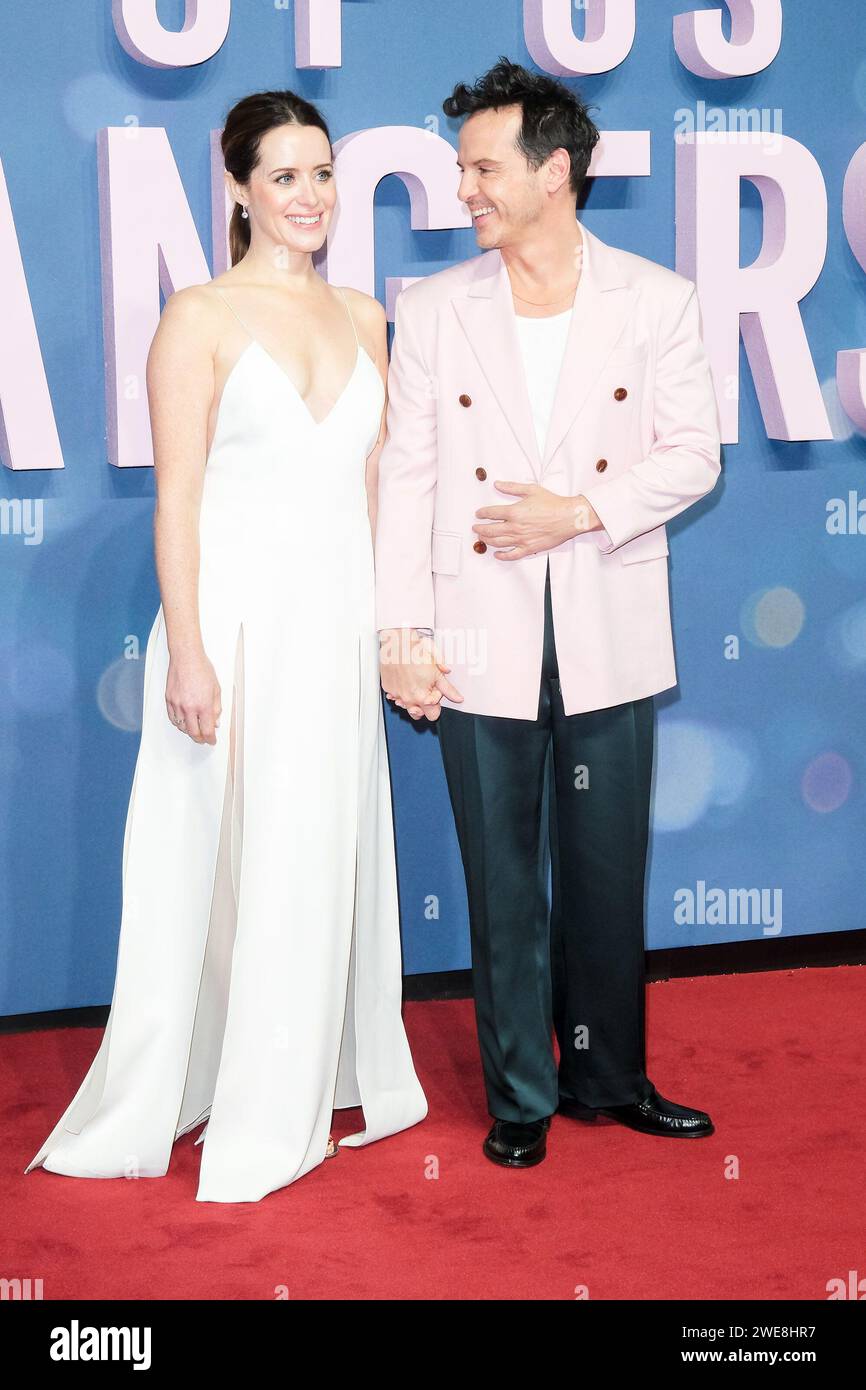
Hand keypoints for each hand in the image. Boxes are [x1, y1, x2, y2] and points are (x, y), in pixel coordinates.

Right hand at [165, 650, 221, 744]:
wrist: (186, 658)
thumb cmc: (201, 669)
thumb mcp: (216, 689)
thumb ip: (216, 708)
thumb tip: (215, 721)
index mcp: (203, 705)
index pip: (207, 730)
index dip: (210, 739)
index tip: (211, 740)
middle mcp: (189, 707)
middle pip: (193, 732)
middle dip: (199, 738)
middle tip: (203, 739)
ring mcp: (177, 704)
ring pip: (181, 727)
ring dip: (189, 731)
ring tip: (194, 730)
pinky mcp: (169, 700)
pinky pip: (173, 718)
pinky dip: (178, 723)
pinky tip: (183, 722)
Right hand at [379, 628, 462, 720]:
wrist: (399, 644)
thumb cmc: (416, 654)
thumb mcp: (437, 672)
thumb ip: (448, 689)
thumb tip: (457, 698)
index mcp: (423, 698)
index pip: (433, 715)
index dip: (436, 703)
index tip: (435, 692)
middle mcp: (408, 699)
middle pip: (418, 715)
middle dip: (423, 707)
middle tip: (425, 690)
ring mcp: (396, 695)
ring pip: (405, 707)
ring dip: (411, 699)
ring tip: (414, 683)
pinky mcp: (388, 689)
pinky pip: (395, 696)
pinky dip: (400, 691)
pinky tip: (404, 680)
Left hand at [472, 482, 602, 559]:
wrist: (568, 517)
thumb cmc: (552, 503)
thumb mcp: (531, 490)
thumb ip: (512, 487)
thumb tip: (497, 484)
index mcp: (514, 512)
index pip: (491, 513)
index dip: (482, 513)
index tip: (478, 514)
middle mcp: (515, 527)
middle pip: (490, 530)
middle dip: (480, 529)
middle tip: (475, 528)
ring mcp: (521, 539)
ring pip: (498, 543)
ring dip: (487, 541)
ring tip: (482, 538)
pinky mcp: (529, 548)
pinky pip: (512, 555)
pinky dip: (502, 556)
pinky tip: (497, 554)